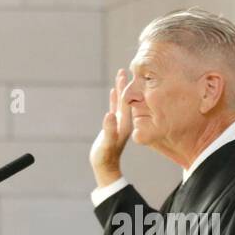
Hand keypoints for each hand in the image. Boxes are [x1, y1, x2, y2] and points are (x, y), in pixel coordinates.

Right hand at [90, 68, 133, 186]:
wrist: (106, 167)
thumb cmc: (105, 156)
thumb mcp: (106, 143)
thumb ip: (109, 129)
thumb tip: (109, 114)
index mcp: (125, 122)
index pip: (128, 100)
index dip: (128, 87)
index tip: (129, 73)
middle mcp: (124, 120)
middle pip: (127, 97)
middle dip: (127, 83)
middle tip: (128, 68)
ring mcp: (119, 122)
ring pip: (121, 101)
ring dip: (122, 88)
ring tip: (122, 75)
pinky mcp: (113, 125)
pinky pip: (115, 107)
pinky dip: (115, 98)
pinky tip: (114, 92)